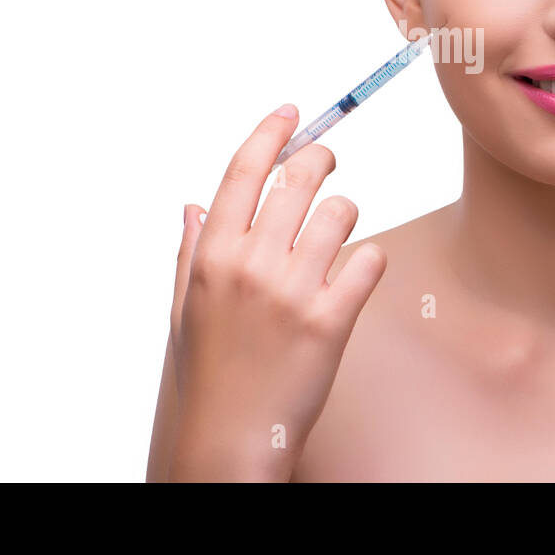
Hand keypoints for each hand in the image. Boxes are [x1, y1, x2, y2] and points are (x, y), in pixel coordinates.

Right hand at [166, 104, 386, 480]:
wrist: (229, 441)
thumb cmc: (208, 375)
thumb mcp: (184, 310)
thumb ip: (190, 252)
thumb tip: (194, 205)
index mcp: (212, 256)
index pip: (244, 172)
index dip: (271, 133)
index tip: (292, 112)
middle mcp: (251, 264)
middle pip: (299, 178)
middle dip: (320, 158)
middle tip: (328, 161)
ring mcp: (292, 290)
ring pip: (342, 211)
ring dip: (346, 214)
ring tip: (337, 234)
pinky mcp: (331, 319)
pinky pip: (370, 259)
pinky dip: (369, 259)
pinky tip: (356, 273)